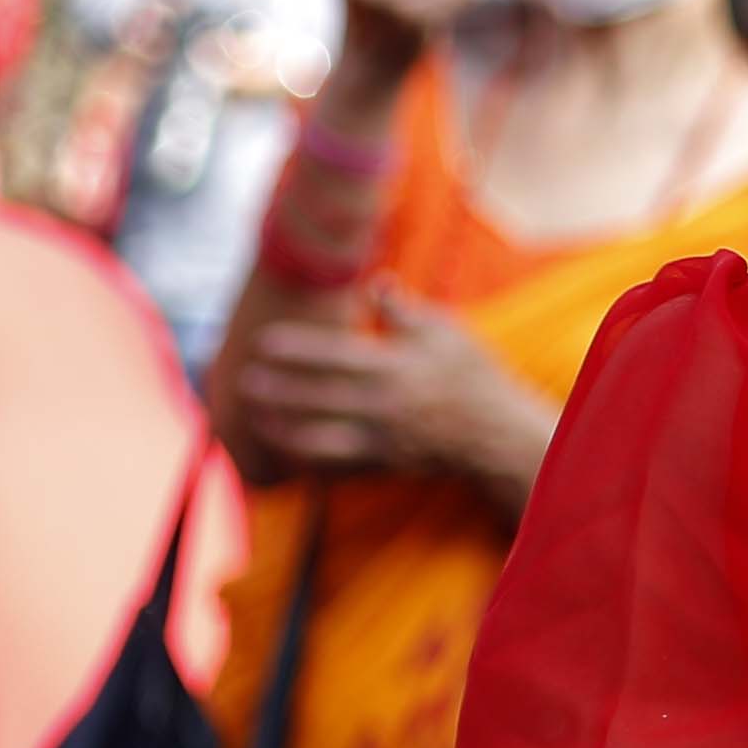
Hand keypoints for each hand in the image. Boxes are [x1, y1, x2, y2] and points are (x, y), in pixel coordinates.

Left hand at [222, 281, 555, 494]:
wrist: (504, 435)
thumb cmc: (477, 376)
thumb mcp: (449, 333)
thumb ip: (405, 311)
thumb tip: (374, 282)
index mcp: (398, 367)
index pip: (334, 355)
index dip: (295, 348)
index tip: (263, 342)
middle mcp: (386, 404)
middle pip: (316, 397)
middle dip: (276, 390)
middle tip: (243, 381)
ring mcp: (384, 438)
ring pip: (319, 438)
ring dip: (281, 428)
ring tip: (255, 417)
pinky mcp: (386, 463)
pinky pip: (337, 465)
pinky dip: (307, 460)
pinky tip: (285, 450)